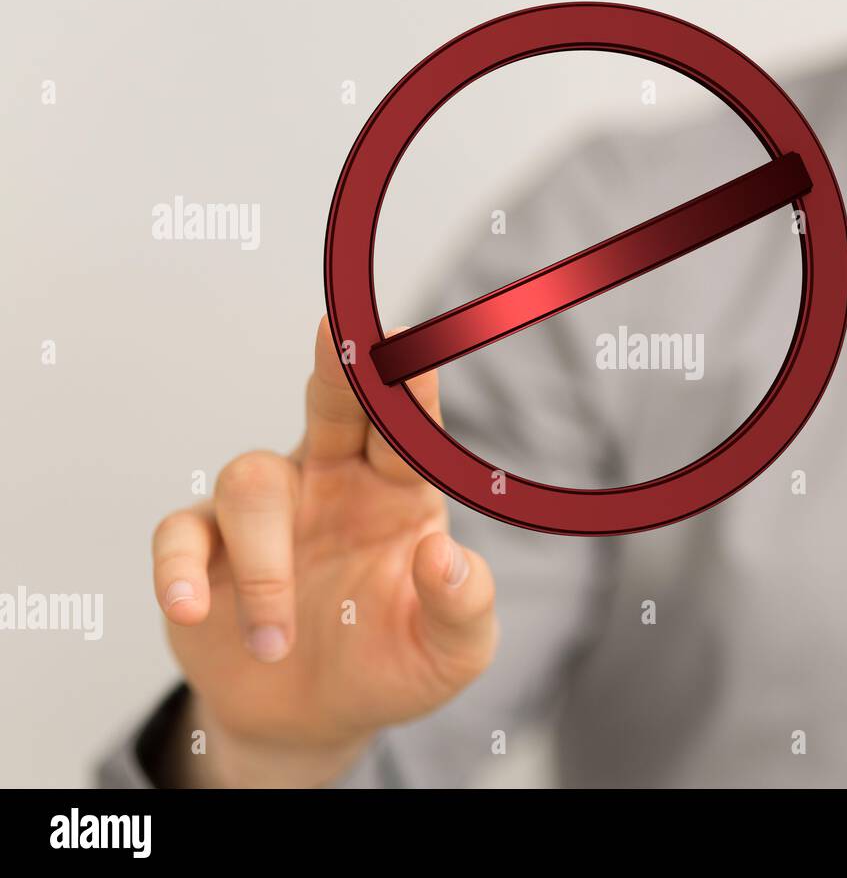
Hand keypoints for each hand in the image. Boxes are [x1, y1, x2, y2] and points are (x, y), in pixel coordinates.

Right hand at [150, 317, 496, 786]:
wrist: (316, 720)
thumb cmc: (393, 665)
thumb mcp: (449, 653)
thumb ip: (461, 608)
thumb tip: (444, 555)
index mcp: (399, 495)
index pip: (408, 432)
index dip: (408, 387)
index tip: (408, 341)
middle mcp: (334, 484)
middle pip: (333, 406)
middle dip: (334, 371)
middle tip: (334, 332)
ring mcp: (269, 514)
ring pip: (250, 482)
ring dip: (263, 566)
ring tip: (278, 643)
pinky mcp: (206, 551)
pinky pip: (180, 533)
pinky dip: (179, 568)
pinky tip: (193, 609)